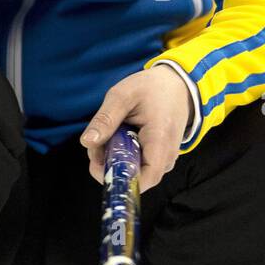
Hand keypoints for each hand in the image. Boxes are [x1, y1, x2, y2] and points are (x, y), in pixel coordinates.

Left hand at [80, 66, 192, 192]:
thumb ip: (105, 119)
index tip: (97, 164)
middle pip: (135, 177)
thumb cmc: (152, 88)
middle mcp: (167, 156)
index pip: (144, 179)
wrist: (177, 85)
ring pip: (135, 172)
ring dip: (116, 159)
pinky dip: (125, 155)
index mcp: (160, 140)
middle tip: (98, 143)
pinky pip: (140, 165)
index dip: (118, 178)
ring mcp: (166, 159)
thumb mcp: (123, 95)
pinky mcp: (161, 158)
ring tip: (112, 134)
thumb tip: (87, 142)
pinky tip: (121, 137)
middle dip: (110, 165)